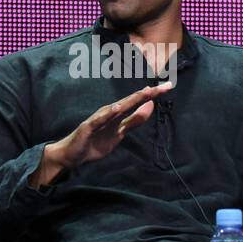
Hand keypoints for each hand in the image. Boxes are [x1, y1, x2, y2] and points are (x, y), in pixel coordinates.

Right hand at [29, 81, 172, 188]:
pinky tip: (116, 108)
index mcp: (118, 114)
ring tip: (145, 93)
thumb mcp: (120, 133)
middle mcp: (110, 113)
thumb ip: (134, 120)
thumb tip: (150, 106)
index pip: (138, 103)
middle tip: (163, 86)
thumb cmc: (96, 141)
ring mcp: (99, 119)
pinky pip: (99, 120)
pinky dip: (107, 114)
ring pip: (117, 108)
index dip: (153, 95)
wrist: (73, 155)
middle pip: (131, 101)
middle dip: (147, 94)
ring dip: (130, 100)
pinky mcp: (88, 127)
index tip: (169, 86)